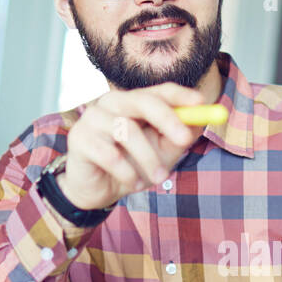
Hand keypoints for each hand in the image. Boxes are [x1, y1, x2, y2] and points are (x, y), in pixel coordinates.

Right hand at [60, 83, 204, 209]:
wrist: (98, 191)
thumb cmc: (132, 166)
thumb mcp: (163, 152)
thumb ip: (180, 136)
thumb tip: (202, 120)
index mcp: (133, 102)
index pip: (158, 91)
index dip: (180, 94)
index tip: (202, 103)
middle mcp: (111, 104)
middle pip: (142, 101)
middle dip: (167, 119)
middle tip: (184, 140)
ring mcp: (92, 118)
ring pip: (127, 131)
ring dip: (148, 159)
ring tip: (158, 179)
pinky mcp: (79, 139)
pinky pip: (109, 154)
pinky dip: (127, 172)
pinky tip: (132, 182)